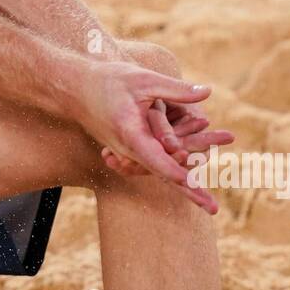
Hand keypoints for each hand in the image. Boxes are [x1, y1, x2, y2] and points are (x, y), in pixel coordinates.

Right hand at [73, 59, 211, 191]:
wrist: (76, 89)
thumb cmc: (109, 80)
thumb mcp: (144, 80)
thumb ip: (176, 89)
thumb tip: (208, 92)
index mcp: (132, 136)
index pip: (159, 162)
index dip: (180, 174)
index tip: (197, 188)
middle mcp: (129, 151)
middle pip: (164, 174)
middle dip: (190, 191)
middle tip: (214, 209)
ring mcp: (128, 154)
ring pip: (161, 169)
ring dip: (187, 180)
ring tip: (209, 199)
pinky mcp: (129, 150)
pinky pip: (153, 163)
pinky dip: (174, 167)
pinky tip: (193, 172)